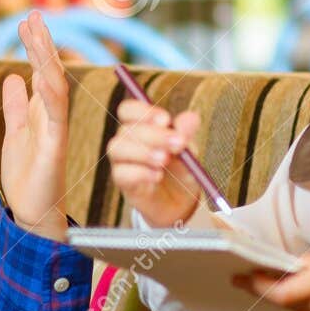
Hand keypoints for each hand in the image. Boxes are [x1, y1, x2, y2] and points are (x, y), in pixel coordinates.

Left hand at [0, 12, 70, 242]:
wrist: (34, 212)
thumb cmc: (28, 176)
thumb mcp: (15, 133)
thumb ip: (16, 106)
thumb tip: (13, 76)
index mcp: (43, 112)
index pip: (41, 71)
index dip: (35, 46)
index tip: (26, 21)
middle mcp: (53, 116)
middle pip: (51, 73)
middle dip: (42, 44)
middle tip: (32, 16)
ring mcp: (56, 130)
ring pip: (56, 88)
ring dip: (47, 61)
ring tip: (37, 36)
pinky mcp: (55, 146)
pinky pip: (57, 116)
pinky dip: (51, 94)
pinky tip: (42, 75)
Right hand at [107, 99, 205, 227]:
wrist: (179, 200)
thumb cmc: (179, 167)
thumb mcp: (187, 149)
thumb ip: (186, 133)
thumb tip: (192, 117)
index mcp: (140, 126)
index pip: (128, 110)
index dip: (143, 111)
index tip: (166, 119)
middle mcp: (126, 140)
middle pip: (126, 129)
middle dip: (154, 135)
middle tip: (178, 143)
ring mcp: (121, 161)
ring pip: (117, 147)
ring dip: (143, 151)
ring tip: (165, 160)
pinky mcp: (123, 182)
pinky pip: (121, 173)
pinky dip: (140, 172)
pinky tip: (157, 176)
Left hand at [234, 244, 309, 310]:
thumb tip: (290, 267)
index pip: (278, 291)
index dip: (256, 286)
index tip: (240, 276)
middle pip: (281, 301)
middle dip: (263, 288)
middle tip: (246, 278)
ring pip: (294, 307)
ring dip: (285, 295)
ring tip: (279, 279)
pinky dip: (303, 302)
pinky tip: (308, 292)